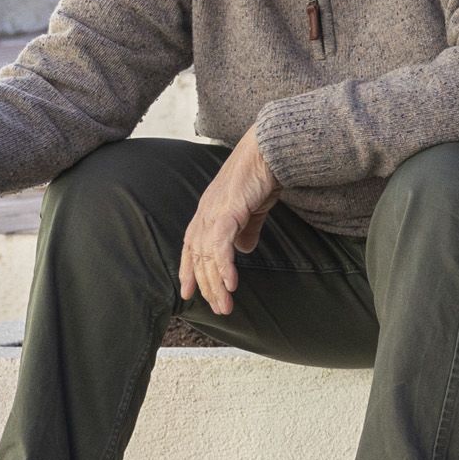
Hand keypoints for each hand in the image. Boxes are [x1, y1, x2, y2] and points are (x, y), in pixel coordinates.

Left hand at [178, 129, 281, 315]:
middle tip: (219, 309)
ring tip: (226, 305)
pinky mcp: (227, 212)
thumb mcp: (252, 208)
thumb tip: (244, 250)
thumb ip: (247, 229)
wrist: (270, 150)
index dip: (188, 271)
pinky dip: (224, 267)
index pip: (191, 246)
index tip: (188, 293)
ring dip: (217, 284)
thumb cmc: (262, 174)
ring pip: (208, 257)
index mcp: (208, 211)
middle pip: (198, 257)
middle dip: (207, 286)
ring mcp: (213, 212)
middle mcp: (205, 213)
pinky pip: (221, 247)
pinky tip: (232, 285)